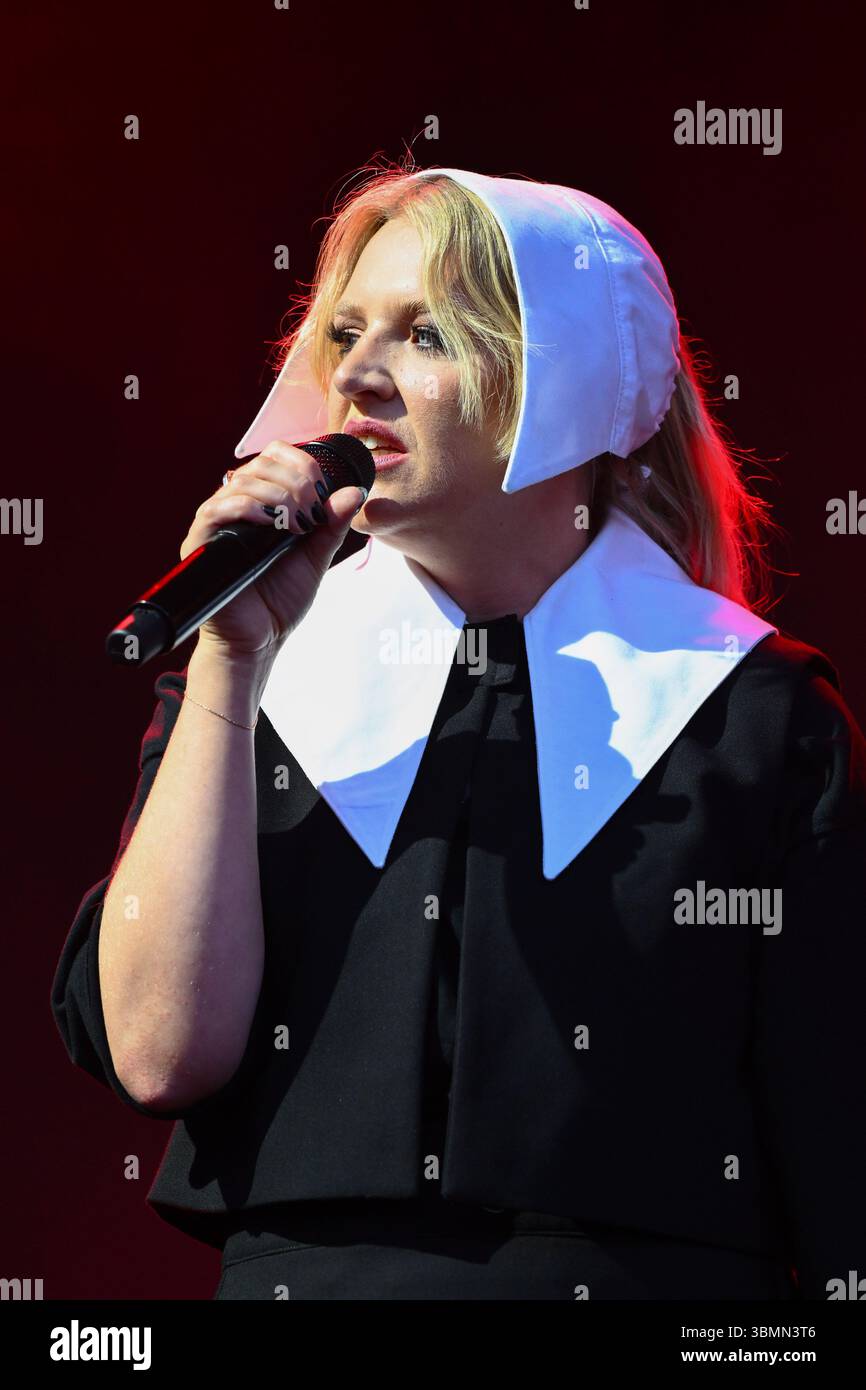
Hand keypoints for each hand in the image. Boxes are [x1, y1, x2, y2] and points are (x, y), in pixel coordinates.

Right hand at [180, 439, 367, 660]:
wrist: (259, 640)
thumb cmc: (280, 601)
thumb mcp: (315, 557)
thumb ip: (331, 525)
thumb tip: (355, 492)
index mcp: (263, 502)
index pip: (276, 456)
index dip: (302, 464)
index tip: (323, 492)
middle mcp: (237, 505)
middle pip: (261, 463)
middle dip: (295, 482)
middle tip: (312, 513)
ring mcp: (218, 522)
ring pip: (242, 480)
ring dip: (278, 495)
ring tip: (297, 525)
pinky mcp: (201, 542)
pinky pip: (217, 508)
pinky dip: (249, 508)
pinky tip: (272, 525)